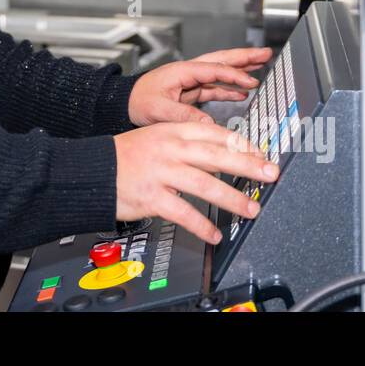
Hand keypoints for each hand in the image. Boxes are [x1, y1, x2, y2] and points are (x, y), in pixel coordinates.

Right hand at [112, 120, 278, 243]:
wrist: (93, 169)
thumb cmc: (127, 155)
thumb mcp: (158, 137)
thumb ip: (188, 143)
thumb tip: (223, 152)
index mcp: (173, 131)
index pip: (215, 134)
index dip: (242, 144)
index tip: (261, 154)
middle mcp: (170, 149)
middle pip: (217, 156)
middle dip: (248, 165)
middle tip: (270, 174)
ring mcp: (161, 173)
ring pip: (205, 185)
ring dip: (232, 199)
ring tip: (251, 209)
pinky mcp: (152, 197)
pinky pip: (183, 212)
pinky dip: (202, 225)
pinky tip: (214, 234)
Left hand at [127, 47, 271, 126]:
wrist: (124, 103)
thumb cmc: (136, 101)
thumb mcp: (158, 109)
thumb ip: (183, 115)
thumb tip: (208, 124)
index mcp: (182, 71)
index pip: (214, 69)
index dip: (234, 75)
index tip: (251, 81)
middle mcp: (188, 72)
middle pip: (222, 60)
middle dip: (244, 57)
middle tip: (266, 53)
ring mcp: (191, 81)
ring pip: (220, 71)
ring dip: (241, 69)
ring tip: (261, 66)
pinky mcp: (190, 91)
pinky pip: (214, 87)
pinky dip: (229, 88)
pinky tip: (243, 92)